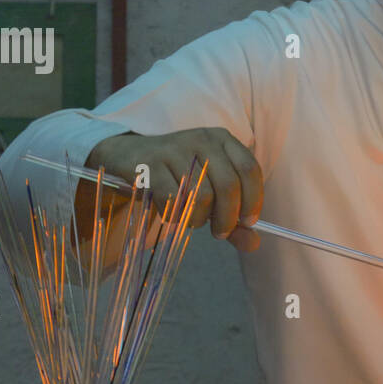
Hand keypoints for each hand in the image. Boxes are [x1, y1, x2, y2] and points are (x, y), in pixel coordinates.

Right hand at [80, 127, 262, 251]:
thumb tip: (253, 244)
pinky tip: (172, 215)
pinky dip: (176, 217)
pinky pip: (173, 201)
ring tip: (192, 220)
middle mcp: (201, 140)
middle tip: (220, 233)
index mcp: (222, 140)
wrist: (129, 155)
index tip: (248, 222)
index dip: (253, 200)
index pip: (249, 169)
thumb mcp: (209, 189)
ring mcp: (175, 149)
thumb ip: (233, 217)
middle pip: (228, 186)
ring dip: (199, 219)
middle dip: (227, 218)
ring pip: (201, 197)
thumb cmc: (178, 176)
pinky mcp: (150, 164)